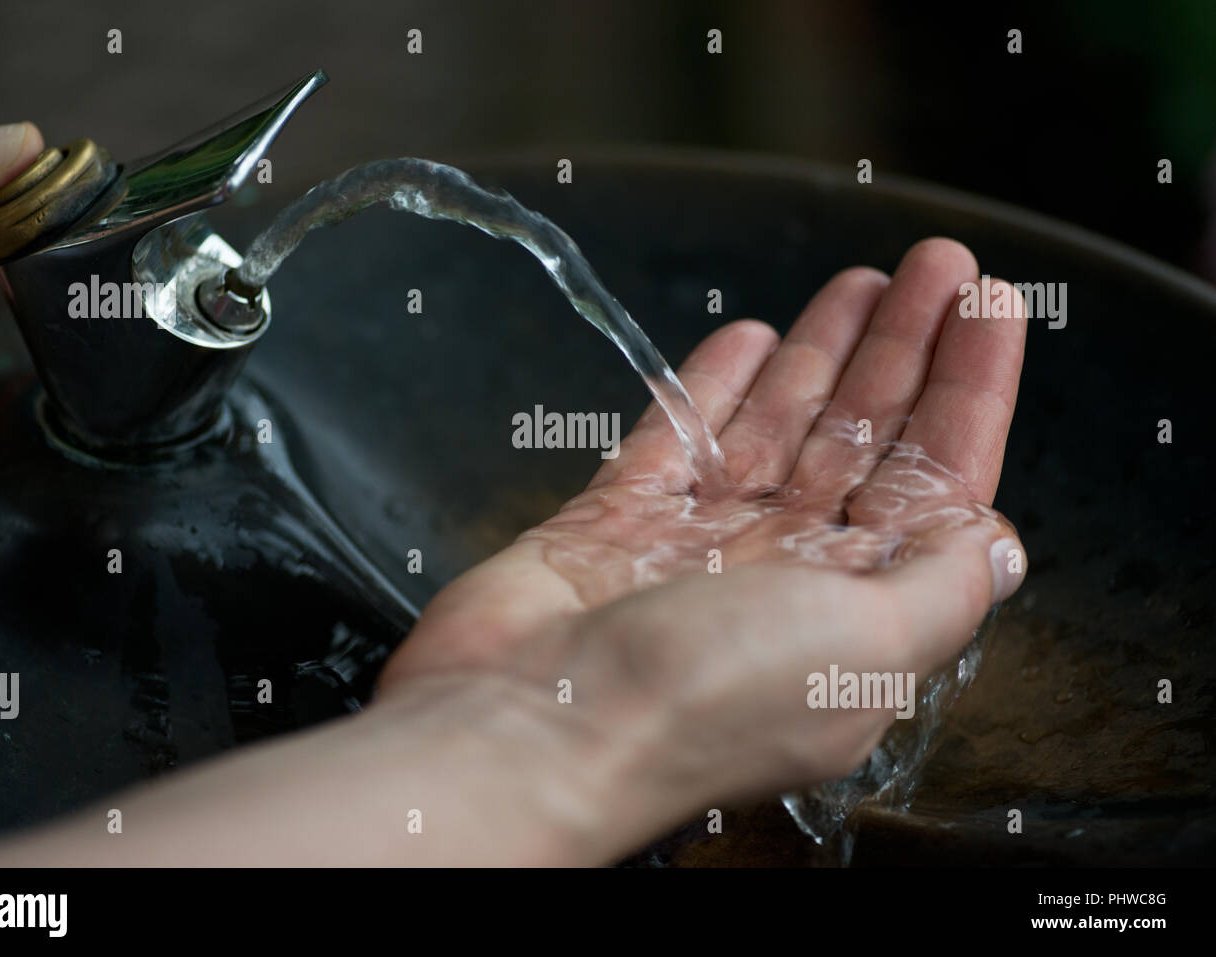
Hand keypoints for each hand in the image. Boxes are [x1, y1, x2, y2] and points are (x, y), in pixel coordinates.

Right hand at [377, 238, 1028, 850]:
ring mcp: (695, 546)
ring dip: (822, 353)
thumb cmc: (706, 698)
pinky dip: (712, 386)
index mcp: (856, 610)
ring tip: (861, 283)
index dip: (969, 392)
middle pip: (863, 442)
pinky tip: (749, 336)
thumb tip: (998, 543)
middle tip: (936, 264)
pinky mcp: (614, 524)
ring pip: (776, 429)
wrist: (533, 725)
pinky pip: (676, 437)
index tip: (990, 306)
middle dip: (902, 351)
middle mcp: (783, 577)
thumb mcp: (867, 647)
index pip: (937, 482)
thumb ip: (940, 585)